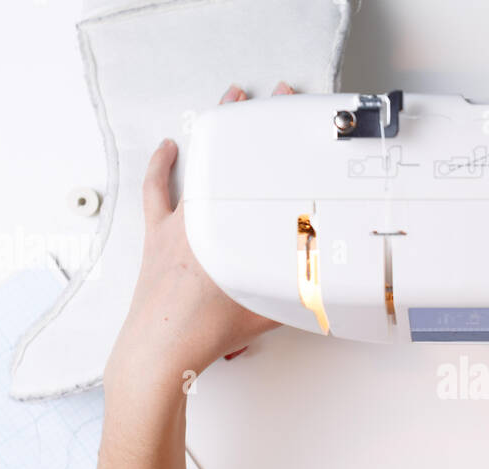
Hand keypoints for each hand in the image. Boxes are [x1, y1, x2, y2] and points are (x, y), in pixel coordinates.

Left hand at [103, 83, 293, 403]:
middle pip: (234, 158)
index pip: (263, 177)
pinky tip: (168, 148)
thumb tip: (331, 286)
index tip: (294, 114)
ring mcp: (176, 224)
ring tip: (228, 104)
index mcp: (228, 232)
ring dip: (213, 132)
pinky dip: (162, 166)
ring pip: (198, 164)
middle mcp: (201, 219)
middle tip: (272, 97)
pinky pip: (157, 191)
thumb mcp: (269, 311)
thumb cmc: (208, 333)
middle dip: (256, 123)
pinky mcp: (157, 236)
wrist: (159, 350)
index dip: (283, 141)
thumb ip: (301, 293)